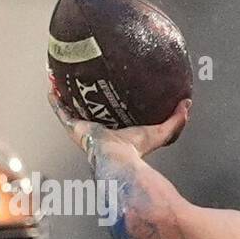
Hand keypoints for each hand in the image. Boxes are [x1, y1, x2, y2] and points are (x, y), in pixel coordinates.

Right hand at [48, 89, 190, 164]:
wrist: (118, 158)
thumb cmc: (136, 149)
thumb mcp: (159, 132)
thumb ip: (175, 120)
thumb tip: (187, 104)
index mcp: (113, 131)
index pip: (110, 115)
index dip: (107, 104)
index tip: (106, 92)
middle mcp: (96, 130)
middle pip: (88, 111)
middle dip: (84, 98)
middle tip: (81, 81)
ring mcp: (83, 129)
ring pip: (72, 109)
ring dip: (67, 95)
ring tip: (62, 79)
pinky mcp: (73, 127)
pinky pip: (61, 111)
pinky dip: (56, 100)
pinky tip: (51, 87)